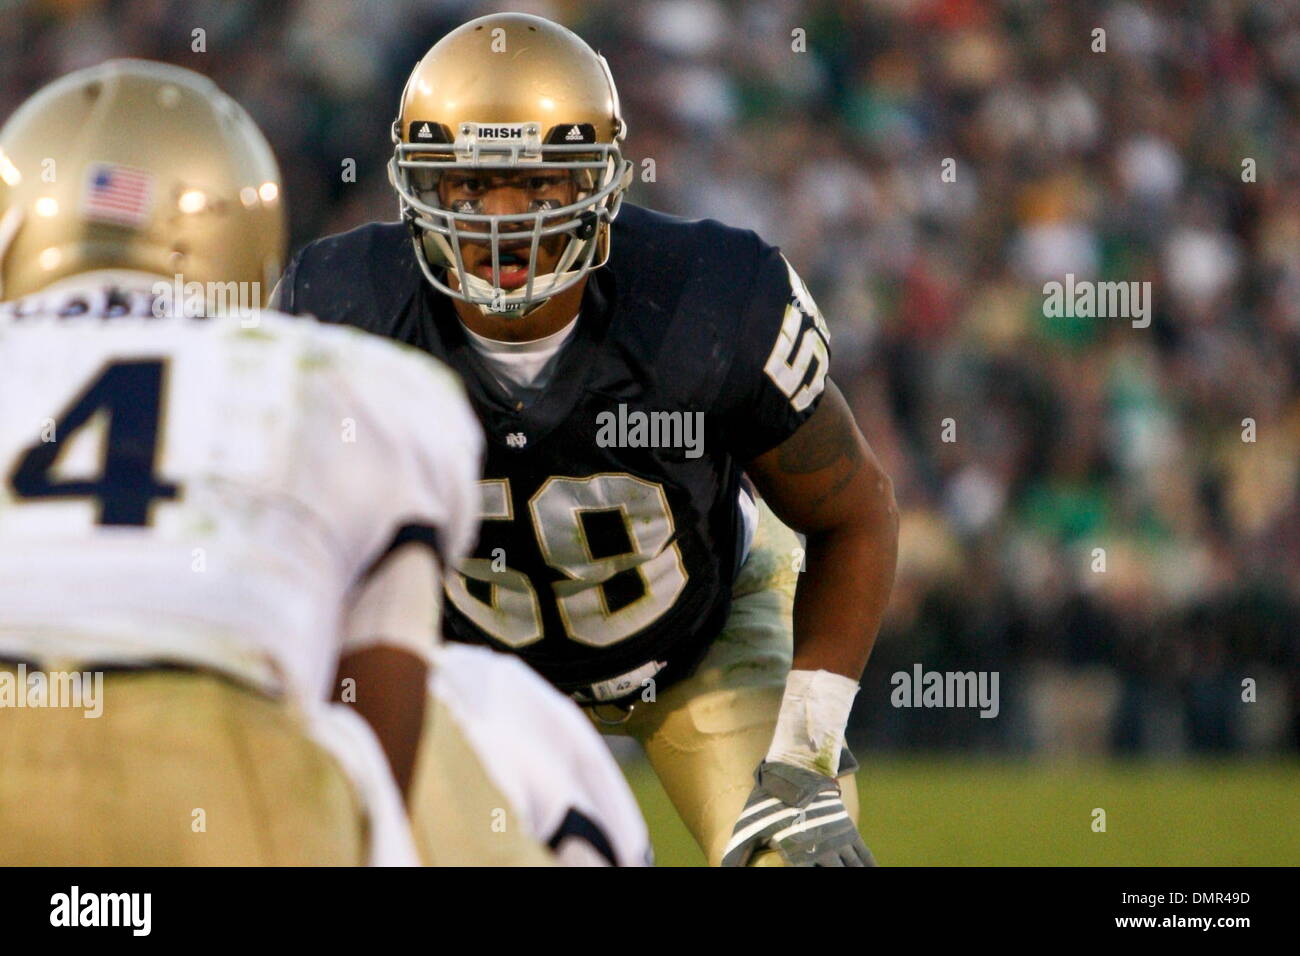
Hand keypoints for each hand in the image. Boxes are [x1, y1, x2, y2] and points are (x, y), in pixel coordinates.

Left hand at [720, 761, 875, 866]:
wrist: (794, 773)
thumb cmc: (769, 804)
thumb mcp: (751, 829)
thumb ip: (738, 853)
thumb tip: (724, 869)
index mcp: (798, 852)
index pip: (807, 872)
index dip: (809, 874)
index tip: (808, 872)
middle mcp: (821, 847)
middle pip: (836, 872)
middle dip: (837, 876)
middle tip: (833, 875)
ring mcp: (838, 838)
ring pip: (852, 866)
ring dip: (853, 871)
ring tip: (857, 878)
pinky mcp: (848, 829)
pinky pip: (863, 853)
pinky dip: (868, 865)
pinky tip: (871, 871)